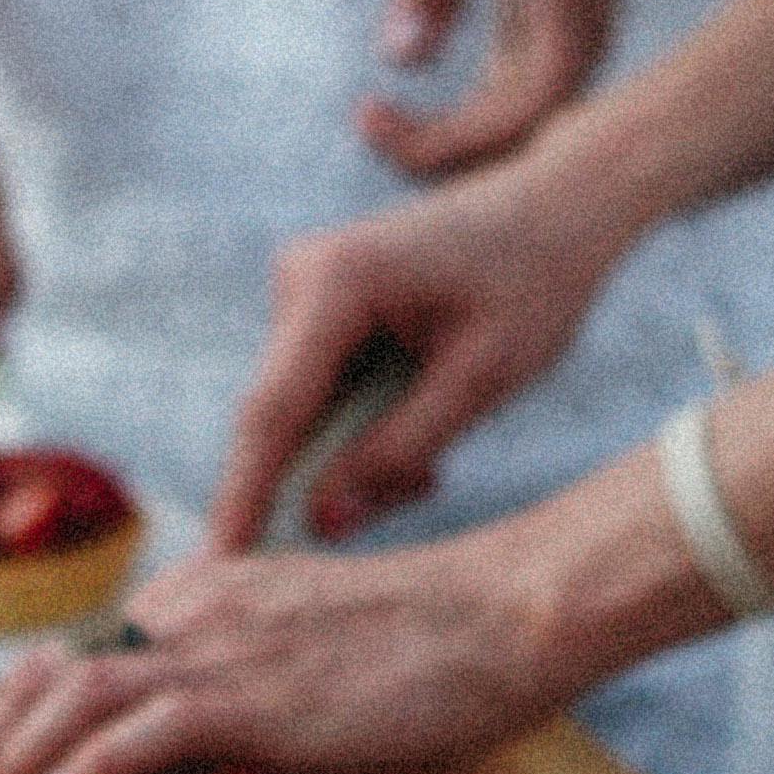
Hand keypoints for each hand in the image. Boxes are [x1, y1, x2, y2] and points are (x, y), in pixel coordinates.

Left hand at [0, 536, 571, 773]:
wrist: (503, 614)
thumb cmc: (432, 650)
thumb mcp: (310, 667)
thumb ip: (240, 701)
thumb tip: (180, 770)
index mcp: (207, 597)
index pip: (87, 655)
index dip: (28, 717)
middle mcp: (198, 612)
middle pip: (61, 669)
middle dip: (3, 744)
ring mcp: (226, 649)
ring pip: (83, 693)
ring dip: (24, 762)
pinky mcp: (260, 693)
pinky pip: (150, 727)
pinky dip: (92, 765)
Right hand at [206, 162, 625, 551]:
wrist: (555, 205)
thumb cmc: (532, 283)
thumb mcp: (480, 380)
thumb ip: (397, 452)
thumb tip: (320, 521)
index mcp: (337, 282)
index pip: (273, 412)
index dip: (244, 495)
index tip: (218, 568)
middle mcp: (300, 277)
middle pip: (284, 419)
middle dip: (330, 478)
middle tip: (423, 487)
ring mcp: (301, 288)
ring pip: (302, 415)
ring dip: (357, 454)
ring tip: (436, 456)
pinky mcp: (315, 306)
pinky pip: (318, 394)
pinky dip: (363, 427)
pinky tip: (425, 417)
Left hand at [364, 0, 675, 178]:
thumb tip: (398, 61)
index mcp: (570, 23)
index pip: (514, 122)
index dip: (445, 143)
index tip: (373, 119)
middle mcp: (578, 54)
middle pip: (513, 151)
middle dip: (434, 157)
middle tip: (364, 120)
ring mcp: (566, 57)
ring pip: (507, 142)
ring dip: (440, 150)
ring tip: (372, 119)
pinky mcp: (543, 49)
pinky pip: (499, 116)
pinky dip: (450, 129)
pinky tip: (393, 115)